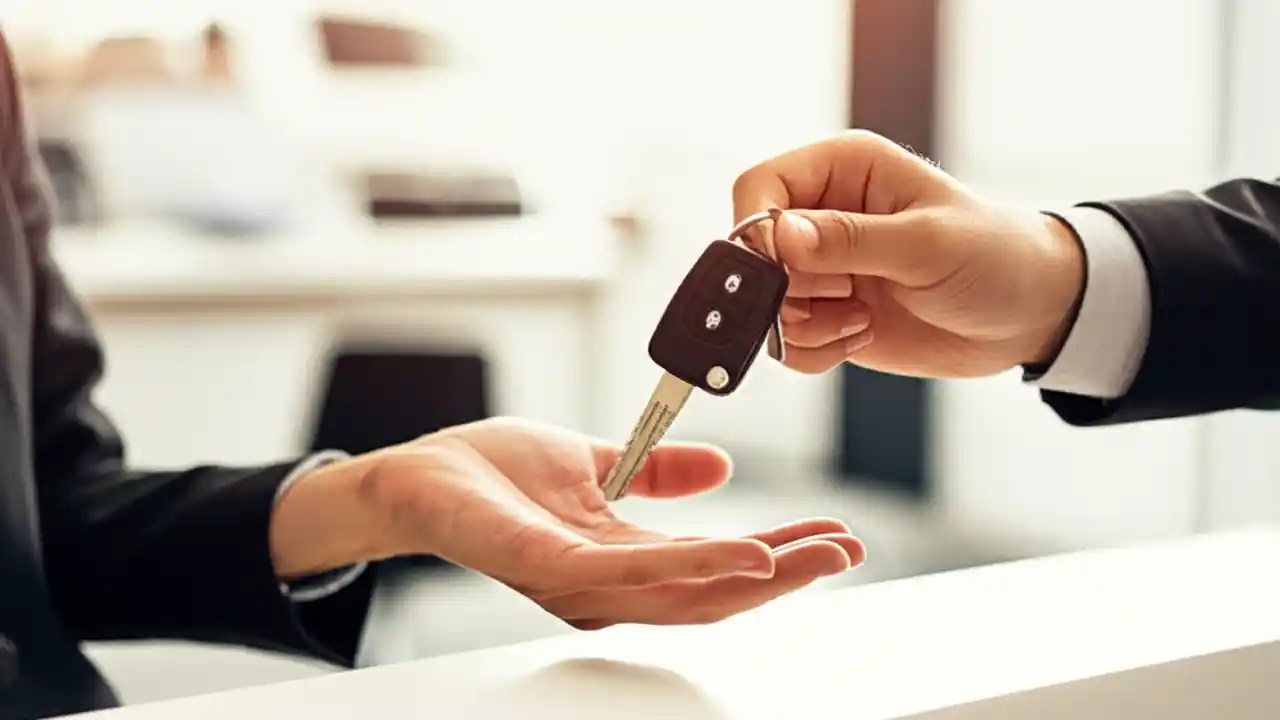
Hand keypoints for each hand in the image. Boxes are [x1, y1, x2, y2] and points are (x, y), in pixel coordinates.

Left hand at [270, 417, 863, 628]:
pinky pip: (630, 572)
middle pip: (713, 591)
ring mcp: (579, 582)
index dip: (779, 555)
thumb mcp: (596, 464)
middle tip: (846, 552)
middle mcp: (608, 584)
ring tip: (812, 556)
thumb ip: (656, 473)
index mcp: (623, 558)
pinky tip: (744, 552)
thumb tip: (724, 468)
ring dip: (755, 576)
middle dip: (787, 575)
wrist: (419, 473)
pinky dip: (695, 565)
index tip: (834, 536)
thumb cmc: (492, 475)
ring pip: (684, 591)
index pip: (715, 566)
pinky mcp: (548, 566)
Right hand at [732, 130, 1085, 377]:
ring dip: (804, 324)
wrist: (1030, 316)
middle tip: (841, 296)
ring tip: (860, 318)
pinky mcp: (827, 314)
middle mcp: (823, 216)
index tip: (778, 266)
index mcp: (842, 170)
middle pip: (753, 252)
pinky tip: (861, 334)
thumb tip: (779, 236)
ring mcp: (823, 268)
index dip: (756, 226)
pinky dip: (815, 349)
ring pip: (764, 303)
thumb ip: (850, 239)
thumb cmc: (995, 257)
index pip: (761, 185)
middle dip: (787, 287)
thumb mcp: (927, 243)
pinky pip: (786, 341)